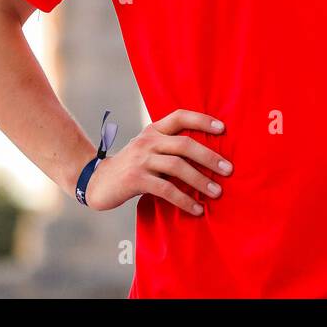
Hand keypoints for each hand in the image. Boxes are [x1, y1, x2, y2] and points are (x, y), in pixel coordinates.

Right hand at [81, 109, 232, 215]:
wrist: (97, 182)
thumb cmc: (132, 167)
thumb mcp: (148, 149)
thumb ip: (169, 147)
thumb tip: (208, 156)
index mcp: (153, 130)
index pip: (180, 116)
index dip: (202, 120)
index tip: (223, 129)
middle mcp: (148, 140)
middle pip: (184, 144)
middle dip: (209, 157)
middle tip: (229, 170)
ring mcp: (141, 159)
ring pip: (178, 167)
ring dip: (201, 180)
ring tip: (217, 192)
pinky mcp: (136, 179)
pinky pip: (166, 189)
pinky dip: (184, 200)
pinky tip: (197, 209)